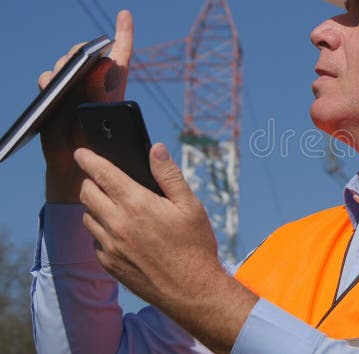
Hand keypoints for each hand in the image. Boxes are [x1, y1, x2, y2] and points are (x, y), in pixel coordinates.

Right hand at [39, 10, 133, 202]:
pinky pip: (48, 79)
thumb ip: (100, 92)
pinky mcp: (54, 97)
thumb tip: (99, 64)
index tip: (125, 13)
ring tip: (66, 73)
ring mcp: (72, 88)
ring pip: (66, 63)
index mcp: (114, 85)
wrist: (78, 168)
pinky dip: (49, 79)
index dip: (123, 33)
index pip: (121, 54)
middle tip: (83, 56)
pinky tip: (50, 84)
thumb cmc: (100, 146)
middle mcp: (92, 82)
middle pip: (87, 53)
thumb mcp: (104, 117)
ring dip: (65, 64)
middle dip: (84, 50)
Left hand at [74, 143, 257, 351]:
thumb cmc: (195, 246)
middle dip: (91, 180)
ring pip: (87, 216)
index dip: (88, 159)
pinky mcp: (108, 264)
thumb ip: (169, 175)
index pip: (102, 173)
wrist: (191, 290)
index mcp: (137, 204)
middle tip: (103, 178)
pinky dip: (102, 230)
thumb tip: (156, 149)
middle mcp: (117, 223)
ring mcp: (110, 246)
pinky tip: (122, 231)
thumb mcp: (190, 205)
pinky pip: (95, 240)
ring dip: (96, 206)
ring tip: (116, 205)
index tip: (81, 153)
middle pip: (86, 193)